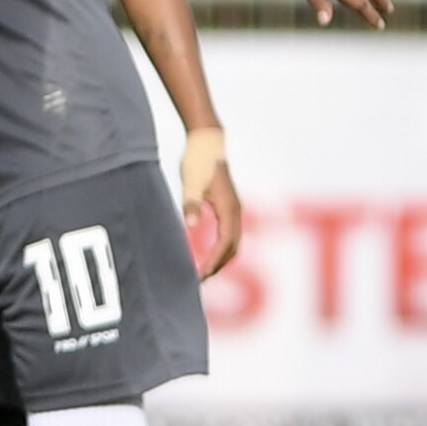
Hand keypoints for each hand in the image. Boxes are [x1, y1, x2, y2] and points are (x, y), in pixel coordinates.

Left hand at [185, 158, 242, 279]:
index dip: (213, 263)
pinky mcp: (228, 207)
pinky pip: (229, 234)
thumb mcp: (190, 183)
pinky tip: (206, 254)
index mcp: (229, 209)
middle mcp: (236, 212)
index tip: (199, 276)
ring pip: (233, 242)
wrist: (207, 144)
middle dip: (218, 266)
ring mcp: (234, 210)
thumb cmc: (197, 162)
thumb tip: (191, 226)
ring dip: (220, 259)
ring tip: (201, 273)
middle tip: (198, 281)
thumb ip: (191, 204)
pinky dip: (221, 248)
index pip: (225, 245)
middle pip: (233, 248)